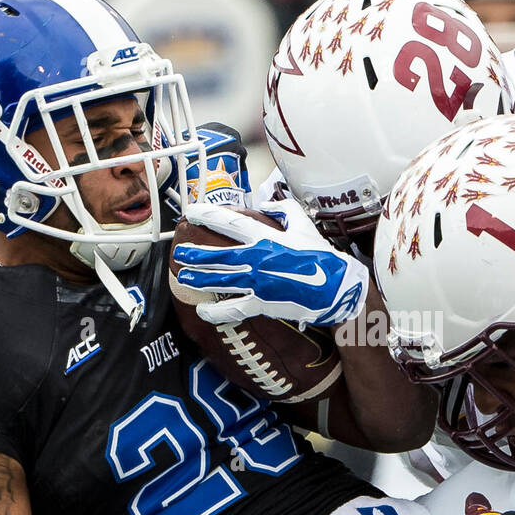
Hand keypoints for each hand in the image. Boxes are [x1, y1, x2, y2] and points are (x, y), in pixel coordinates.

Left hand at [173, 203, 367, 326]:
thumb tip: (266, 203)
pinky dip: (216, 312)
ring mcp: (256, 282)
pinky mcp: (261, 303)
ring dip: (198, 278)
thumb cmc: (321, 256)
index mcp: (265, 237)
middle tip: (180, 253)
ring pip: (218, 280)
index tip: (191, 212)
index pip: (228, 222)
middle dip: (194, 254)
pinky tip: (203, 311)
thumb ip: (283, 209)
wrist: (335, 287)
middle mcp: (256, 258)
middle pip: (215, 255)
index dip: (206, 215)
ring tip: (184, 276)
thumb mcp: (304, 225)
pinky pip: (233, 308)